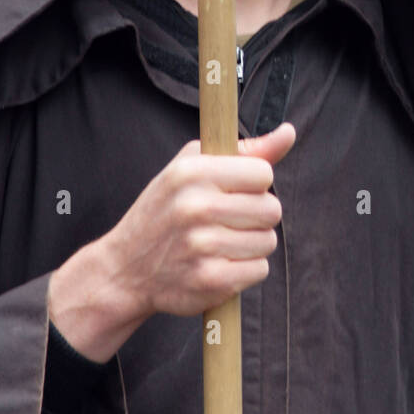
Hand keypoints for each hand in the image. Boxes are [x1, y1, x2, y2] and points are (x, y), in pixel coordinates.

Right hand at [48, 124, 294, 362]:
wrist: (125, 269)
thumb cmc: (166, 210)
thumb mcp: (192, 167)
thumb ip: (245, 151)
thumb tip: (289, 132)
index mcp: (192, 173)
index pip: (263, 174)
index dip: (255, 184)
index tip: (236, 191)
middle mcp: (196, 207)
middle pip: (271, 209)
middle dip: (257, 216)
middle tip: (230, 220)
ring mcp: (202, 246)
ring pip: (268, 241)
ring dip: (252, 244)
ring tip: (221, 243)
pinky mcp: (210, 280)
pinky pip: (259, 270)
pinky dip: (246, 269)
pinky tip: (220, 263)